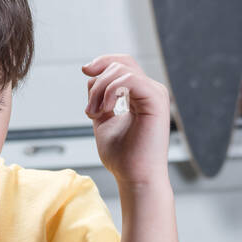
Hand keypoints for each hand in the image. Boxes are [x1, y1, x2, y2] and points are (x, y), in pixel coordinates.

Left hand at [82, 54, 171, 186]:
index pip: (122, 65)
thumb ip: (99, 98)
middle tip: (89, 110)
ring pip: (123, 70)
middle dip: (97, 79)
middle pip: (121, 63)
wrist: (135, 178)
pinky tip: (106, 109)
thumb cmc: (123, 158)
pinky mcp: (156, 100)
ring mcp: (156, 94)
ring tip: (94, 114)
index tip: (85, 71)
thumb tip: (91, 76)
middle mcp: (151, 92)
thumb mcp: (104, 120)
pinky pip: (130, 79)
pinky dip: (111, 90)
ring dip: (100, 89)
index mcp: (141, 95)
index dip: (102, 62)